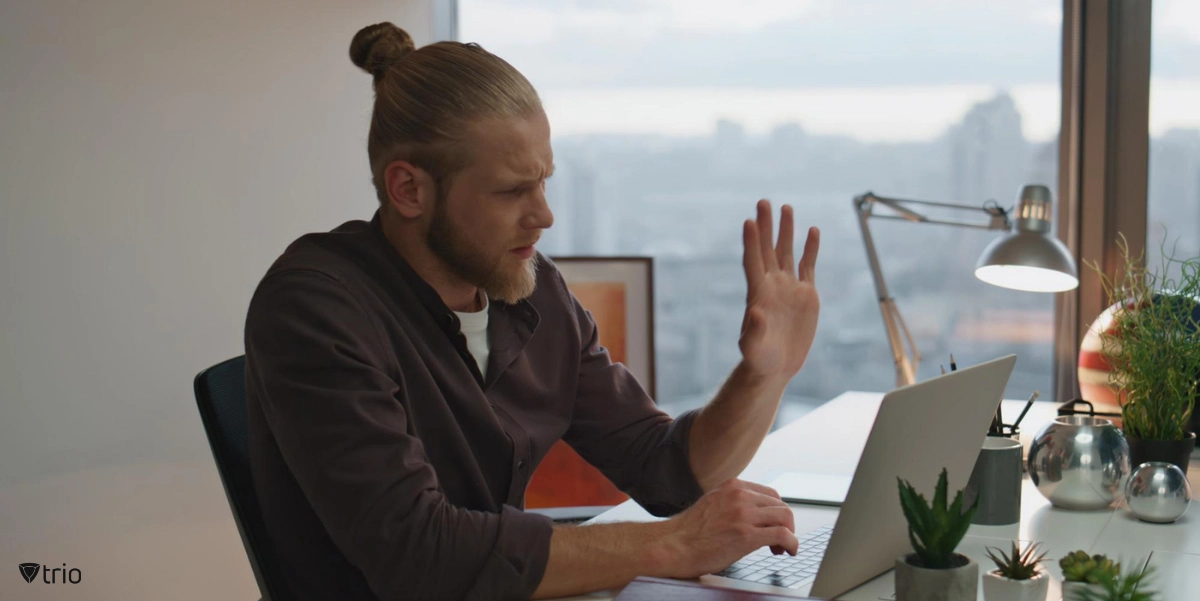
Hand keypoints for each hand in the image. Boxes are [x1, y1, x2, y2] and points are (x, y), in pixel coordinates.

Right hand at [657, 479, 798, 578]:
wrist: (672, 546)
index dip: (776, 512)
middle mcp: (740, 496)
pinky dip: (792, 543)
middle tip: (779, 541)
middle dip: (785, 524)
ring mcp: (744, 514)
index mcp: (732, 487)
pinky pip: (783, 535)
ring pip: (786, 517)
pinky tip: (788, 551)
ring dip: (789, 534)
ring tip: (780, 548)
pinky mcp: (746, 535)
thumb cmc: (689, 532)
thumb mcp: (713, 505)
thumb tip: (753, 516)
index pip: (770, 494)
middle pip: (780, 505)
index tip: (774, 525)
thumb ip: (733, 504)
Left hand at [739, 200, 819, 380]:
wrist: (776, 365)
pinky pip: (808, 265)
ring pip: (787, 252)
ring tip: (786, 207)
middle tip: (763, 201)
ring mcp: (788, 287)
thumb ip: (753, 331)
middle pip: (768, 249)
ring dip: (786, 230)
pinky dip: (810, 248)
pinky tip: (812, 230)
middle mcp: (771, 285)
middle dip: (766, 226)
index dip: (751, 242)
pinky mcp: (805, 293)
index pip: (753, 261)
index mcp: (757, 294)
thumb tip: (756, 312)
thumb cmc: (759, 358)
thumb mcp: (753, 348)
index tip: (749, 221)